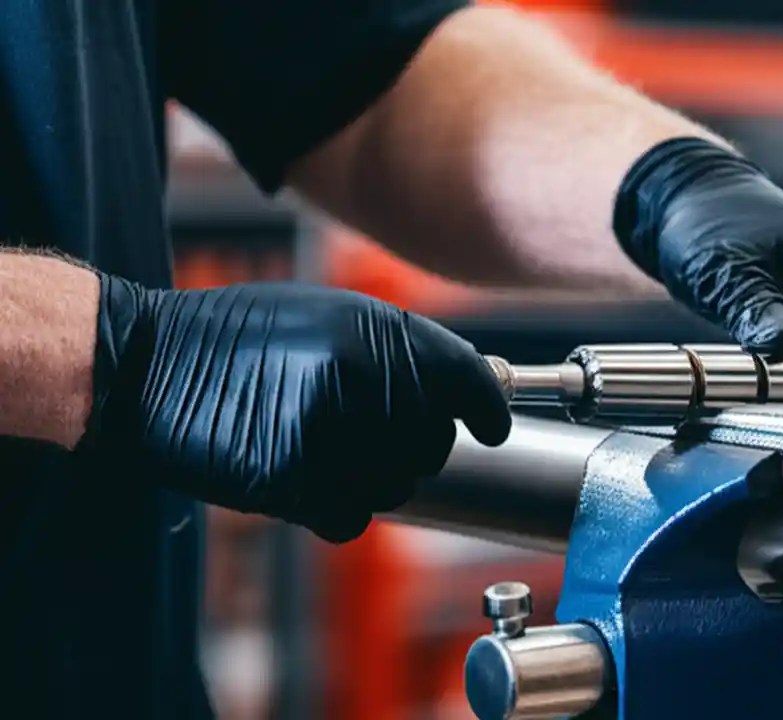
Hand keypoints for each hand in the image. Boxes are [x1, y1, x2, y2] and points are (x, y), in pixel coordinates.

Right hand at [77, 276, 510, 541]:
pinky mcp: (289, 479)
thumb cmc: (237, 339)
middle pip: (434, 441)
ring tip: (324, 448)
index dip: (486, 408)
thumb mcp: (326, 315)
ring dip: (372, 477)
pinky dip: (334, 507)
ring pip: (397, 484)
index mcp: (373, 328)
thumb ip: (397, 348)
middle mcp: (359, 375)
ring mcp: (326, 429)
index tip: (491, 426)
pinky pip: (351, 516)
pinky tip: (303, 477)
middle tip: (368, 431)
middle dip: (414, 444)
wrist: (144, 366)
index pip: (465, 378)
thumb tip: (466, 388)